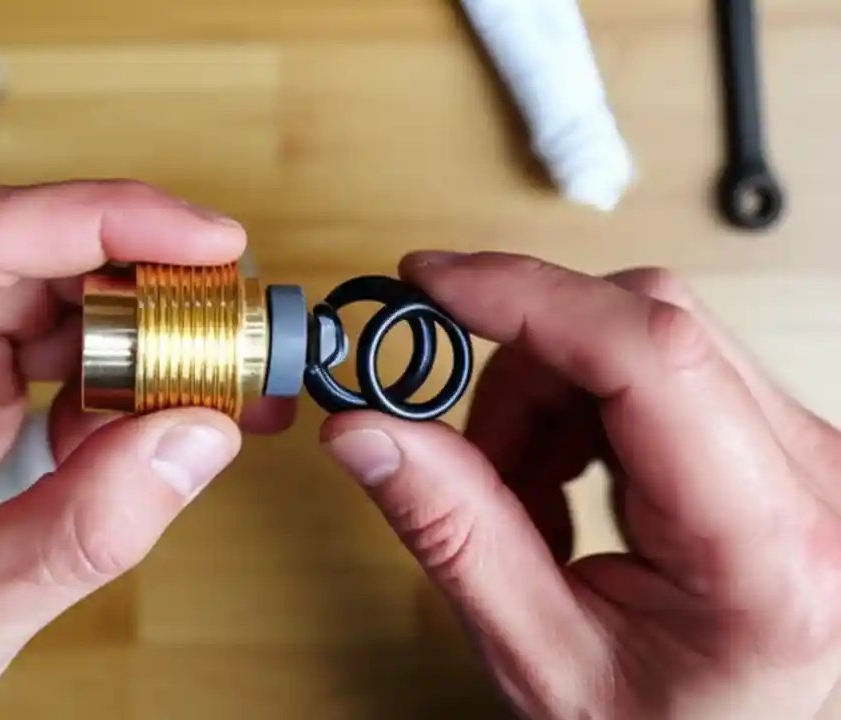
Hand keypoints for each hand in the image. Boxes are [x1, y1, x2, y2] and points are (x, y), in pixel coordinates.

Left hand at [0, 181, 291, 719]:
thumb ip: (88, 526)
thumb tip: (195, 438)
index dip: (107, 220)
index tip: (204, 240)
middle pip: (19, 261)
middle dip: (137, 285)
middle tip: (224, 324)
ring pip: (32, 308)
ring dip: (124, 337)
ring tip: (201, 379)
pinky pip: (28, 363)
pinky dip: (94, 386)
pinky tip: (133, 430)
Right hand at [324, 252, 840, 718]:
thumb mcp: (542, 660)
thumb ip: (453, 535)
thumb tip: (367, 428)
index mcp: (766, 545)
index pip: (650, 354)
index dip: (528, 295)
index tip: (432, 282)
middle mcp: (813, 477)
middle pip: (641, 325)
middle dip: (521, 372)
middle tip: (470, 461)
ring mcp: (804, 448)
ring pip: (642, 333)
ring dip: (546, 398)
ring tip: (524, 498)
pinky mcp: (778, 435)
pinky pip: (658, 364)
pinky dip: (579, 409)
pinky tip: (566, 484)